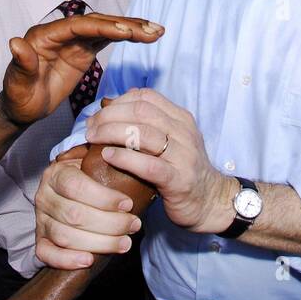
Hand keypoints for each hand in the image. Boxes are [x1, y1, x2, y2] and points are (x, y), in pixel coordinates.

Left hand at [0, 13, 161, 126]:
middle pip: (97, 23)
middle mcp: (62, 32)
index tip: (126, 31)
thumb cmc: (18, 98)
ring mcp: (74, 40)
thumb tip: (15, 43)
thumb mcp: (17, 85)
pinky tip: (144, 36)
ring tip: (157, 31)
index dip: (103, 27)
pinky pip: (107, 39)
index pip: (79, 26)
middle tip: (152, 30)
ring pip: (106, 28)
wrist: (22, 108)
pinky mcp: (83, 50)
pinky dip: (126, 37)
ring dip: (131, 28)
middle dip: (125, 25)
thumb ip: (21, 63)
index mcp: (46, 36)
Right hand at [35, 145, 139, 269]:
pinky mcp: (39, 241)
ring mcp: (40, 220)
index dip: (104, 198)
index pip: (76, 186)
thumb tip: (134, 156)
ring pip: (65, 236)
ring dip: (99, 243)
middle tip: (134, 225)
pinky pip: (46, 254)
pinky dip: (67, 260)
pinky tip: (89, 260)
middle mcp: (44, 196)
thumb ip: (108, 162)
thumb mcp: (93, 164)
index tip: (128, 203)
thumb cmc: (89, 180)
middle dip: (110, 223)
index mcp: (56, 173)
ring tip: (124, 243)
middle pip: (74, 215)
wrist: (66, 195)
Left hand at [84, 89, 234, 234]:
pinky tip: (107, 156)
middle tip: (90, 128)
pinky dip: (124, 157)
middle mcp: (184, 132)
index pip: (146, 97)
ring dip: (112, 132)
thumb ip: (147, 125)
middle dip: (110, 116)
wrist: (210, 202)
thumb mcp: (170, 142)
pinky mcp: (178, 180)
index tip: (98, 114)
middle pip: (141, 111)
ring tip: (93, 139)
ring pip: (143, 133)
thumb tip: (112, 109)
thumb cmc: (181, 171)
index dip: (118, 102)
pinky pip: (148, 164)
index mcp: (180, 119)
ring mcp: (183, 156)